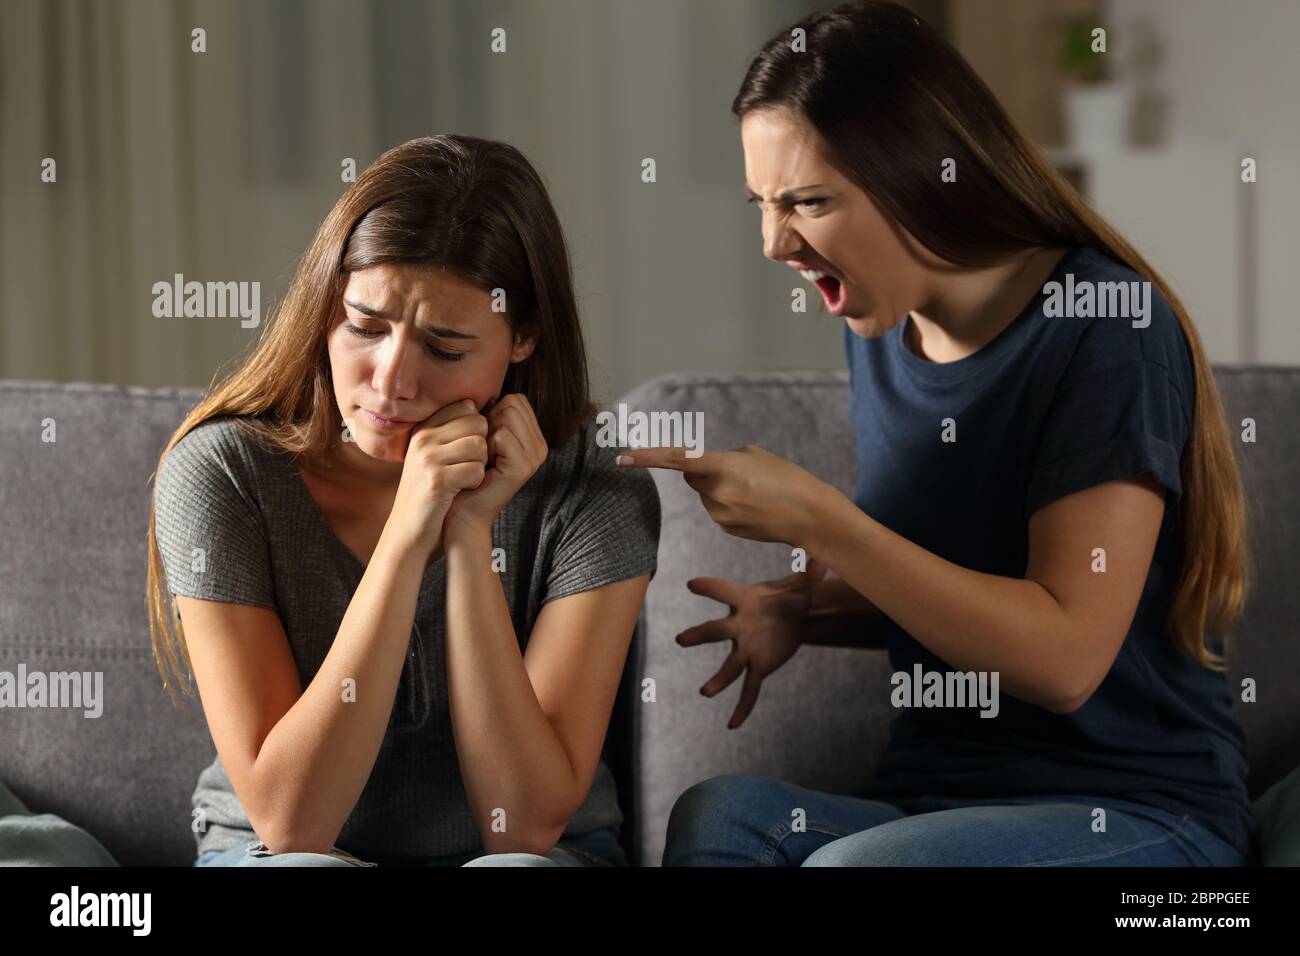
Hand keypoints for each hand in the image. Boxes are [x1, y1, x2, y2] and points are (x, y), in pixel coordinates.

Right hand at [387, 398, 491, 559]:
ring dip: (480, 465)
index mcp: (424, 428)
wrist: (408, 530)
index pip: (467, 406)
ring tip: (464, 479)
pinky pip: (476, 470)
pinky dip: (476, 482)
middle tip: (468, 466)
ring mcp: (428, 458)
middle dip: (483, 446)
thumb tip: (487, 408)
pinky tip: (461, 490)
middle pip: (478, 423)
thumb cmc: (430, 492)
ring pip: (480, 445)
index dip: (478, 427)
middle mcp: (423, 438)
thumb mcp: (434, 456)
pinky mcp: (436, 480)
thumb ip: (453, 432)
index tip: (468, 450)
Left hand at [443, 393, 547, 541]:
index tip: (485, 440)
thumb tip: (489, 391)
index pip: (516, 399)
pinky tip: (483, 467)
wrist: (462, 512)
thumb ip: (493, 414)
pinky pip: (500, 435)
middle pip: (512, 403)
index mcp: (534, 438)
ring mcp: (535, 457)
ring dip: (486, 433)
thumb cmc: (468, 474)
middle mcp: (540, 446)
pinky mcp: (523, 467)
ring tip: (483, 458)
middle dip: (490, 421)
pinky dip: (484, 447)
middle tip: (483, 451)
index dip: (493, 413)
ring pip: (507, 415)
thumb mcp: (484, 439)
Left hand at [617, 444, 835, 545]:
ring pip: (706, 495)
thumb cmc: (787, 478)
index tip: (622, 457)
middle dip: (705, 472)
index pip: (676, 459)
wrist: (809, 515)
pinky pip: (718, 510)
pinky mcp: (726, 528)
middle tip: (740, 474)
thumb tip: (705, 468)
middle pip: (693, 477)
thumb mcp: (756, 455)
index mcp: (723, 466)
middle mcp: (716, 492)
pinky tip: (755, 507)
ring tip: (754, 492)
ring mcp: (720, 514)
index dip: (647, 457)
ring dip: (721, 490)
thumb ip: (725, 458)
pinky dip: (730, 506)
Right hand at [681, 558, 828, 728]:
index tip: (691, 584)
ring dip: (718, 679)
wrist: (794, 618)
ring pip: (730, 665)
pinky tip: (733, 724)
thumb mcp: (800, 585)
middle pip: (717, 630)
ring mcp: (746, 649)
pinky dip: (743, 707)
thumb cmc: (789, 597)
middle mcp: (739, 626)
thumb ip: (809, 574)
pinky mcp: (758, 666)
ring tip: (706, 692)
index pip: (723, 591)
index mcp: (744, 601)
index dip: (709, 588)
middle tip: (682, 640)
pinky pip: (749, 689)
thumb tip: (824, 561)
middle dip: (700, 634)